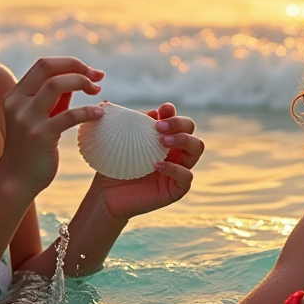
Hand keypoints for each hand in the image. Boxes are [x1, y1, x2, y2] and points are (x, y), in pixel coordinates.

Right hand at [0, 57, 103, 197]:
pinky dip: (87, 111)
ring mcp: (26, 119)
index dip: (70, 63)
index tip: (92, 72)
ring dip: (81, 82)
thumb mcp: (40, 116)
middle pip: (47, 68)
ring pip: (55, 85)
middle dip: (76, 66)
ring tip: (97, 91)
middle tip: (97, 76)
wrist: (17, 179)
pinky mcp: (40, 136)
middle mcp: (17, 102)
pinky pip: (69, 116)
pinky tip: (100, 115)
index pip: (44, 65)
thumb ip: (55, 97)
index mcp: (16, 95)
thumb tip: (80, 77)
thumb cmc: (33, 146)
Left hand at [90, 104, 203, 221]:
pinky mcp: (176, 189)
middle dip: (179, 123)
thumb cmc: (113, 166)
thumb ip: (127, 124)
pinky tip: (157, 165)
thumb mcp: (118, 141)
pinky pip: (187, 176)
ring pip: (197, 149)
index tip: (162, 109)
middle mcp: (175, 152)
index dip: (173, 113)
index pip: (176, 120)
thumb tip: (133, 108)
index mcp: (164, 138)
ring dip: (183, 140)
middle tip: (159, 127)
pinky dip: (175, 168)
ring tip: (163, 141)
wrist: (106, 195)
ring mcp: (178, 169)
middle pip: (191, 129)